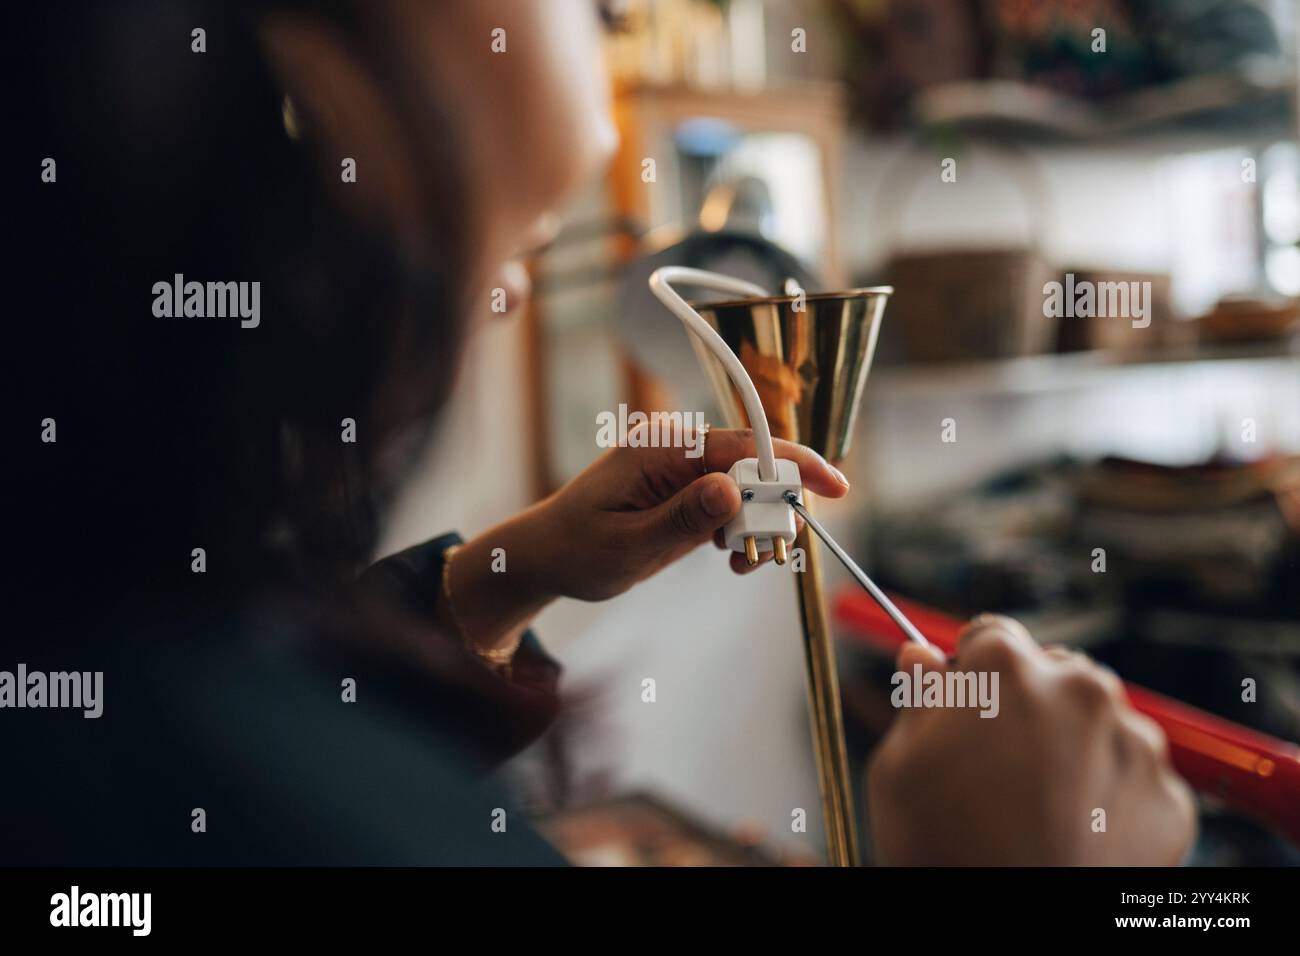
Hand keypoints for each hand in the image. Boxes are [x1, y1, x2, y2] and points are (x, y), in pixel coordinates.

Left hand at [532, 425, 849, 598]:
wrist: (548, 558)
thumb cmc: (578, 550)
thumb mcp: (630, 544)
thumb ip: (683, 518)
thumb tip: (733, 489)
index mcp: (661, 448)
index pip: (742, 446)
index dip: (792, 463)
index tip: (834, 486)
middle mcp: (676, 450)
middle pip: (753, 467)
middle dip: (772, 508)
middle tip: (763, 556)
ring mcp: (682, 470)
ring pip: (748, 489)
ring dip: (758, 525)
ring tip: (741, 564)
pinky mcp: (686, 492)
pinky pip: (732, 503)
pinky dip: (742, 530)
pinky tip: (733, 558)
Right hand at [866, 614, 1196, 865]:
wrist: (1006, 936)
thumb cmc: (941, 849)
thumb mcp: (899, 767)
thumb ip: (918, 697)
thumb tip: (921, 655)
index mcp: (1007, 667)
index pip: (992, 634)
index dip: (973, 671)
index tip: (967, 703)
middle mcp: (1081, 689)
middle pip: (1055, 673)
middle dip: (1031, 705)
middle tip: (1000, 765)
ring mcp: (1135, 743)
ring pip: (1101, 723)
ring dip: (1075, 747)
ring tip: (1038, 807)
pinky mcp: (1170, 798)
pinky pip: (1136, 778)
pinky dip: (1111, 797)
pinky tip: (1074, 831)